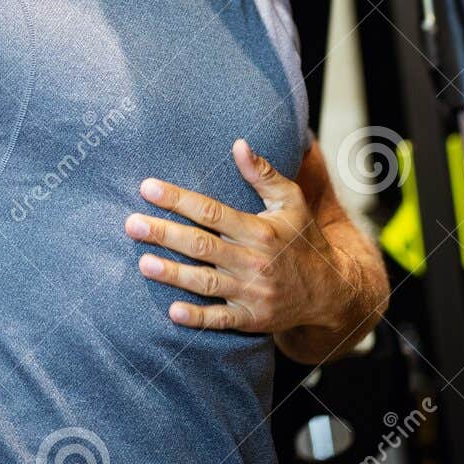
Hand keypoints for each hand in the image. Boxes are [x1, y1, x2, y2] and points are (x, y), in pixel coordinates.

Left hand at [125, 139, 345, 335]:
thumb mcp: (291, 202)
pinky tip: (172, 311)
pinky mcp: (252, 319)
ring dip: (173, 274)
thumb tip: (238, 144)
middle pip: (202, 245)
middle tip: (131, 224)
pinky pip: (221, 319)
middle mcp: (254, 261)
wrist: (331, 292)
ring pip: (206, 282)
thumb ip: (263, 174)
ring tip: (143, 263)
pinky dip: (198, 317)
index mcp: (260, 230)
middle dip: (165, 234)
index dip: (178, 199)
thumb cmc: (303, 239)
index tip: (147, 188)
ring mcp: (252, 292)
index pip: (212, 211)